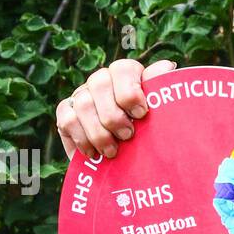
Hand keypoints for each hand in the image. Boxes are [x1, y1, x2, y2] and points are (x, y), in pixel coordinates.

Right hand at [55, 56, 177, 160]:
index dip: (130, 91)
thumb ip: (161, 92)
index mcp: (127, 76)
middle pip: (100, 83)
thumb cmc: (147, 138)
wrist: (127, 167)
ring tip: (113, 151)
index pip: (123, 69)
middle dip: (114, 115)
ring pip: (84, 103)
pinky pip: (68, 119)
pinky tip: (94, 153)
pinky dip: (82, 139)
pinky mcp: (66, 112)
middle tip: (128, 136)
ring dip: (99, 132)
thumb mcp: (159, 119)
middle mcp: (103, 81)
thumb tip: (167, 66)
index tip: (141, 114)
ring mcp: (82, 95)